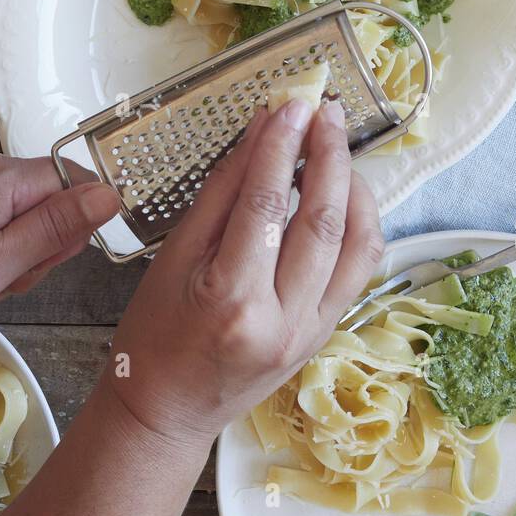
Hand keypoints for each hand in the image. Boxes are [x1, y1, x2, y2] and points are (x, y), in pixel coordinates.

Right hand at [104, 100, 385, 450]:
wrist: (167, 410)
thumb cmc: (154, 335)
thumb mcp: (173, 258)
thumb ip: (222, 193)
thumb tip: (259, 135)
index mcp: (232, 301)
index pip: (267, 206)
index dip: (282, 148)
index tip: (290, 105)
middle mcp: (282, 320)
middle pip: (323, 222)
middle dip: (328, 156)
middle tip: (323, 112)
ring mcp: (312, 332)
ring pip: (356, 246)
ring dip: (354, 187)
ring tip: (337, 147)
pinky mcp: (325, 334)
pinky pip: (359, 270)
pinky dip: (360, 224)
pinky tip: (344, 194)